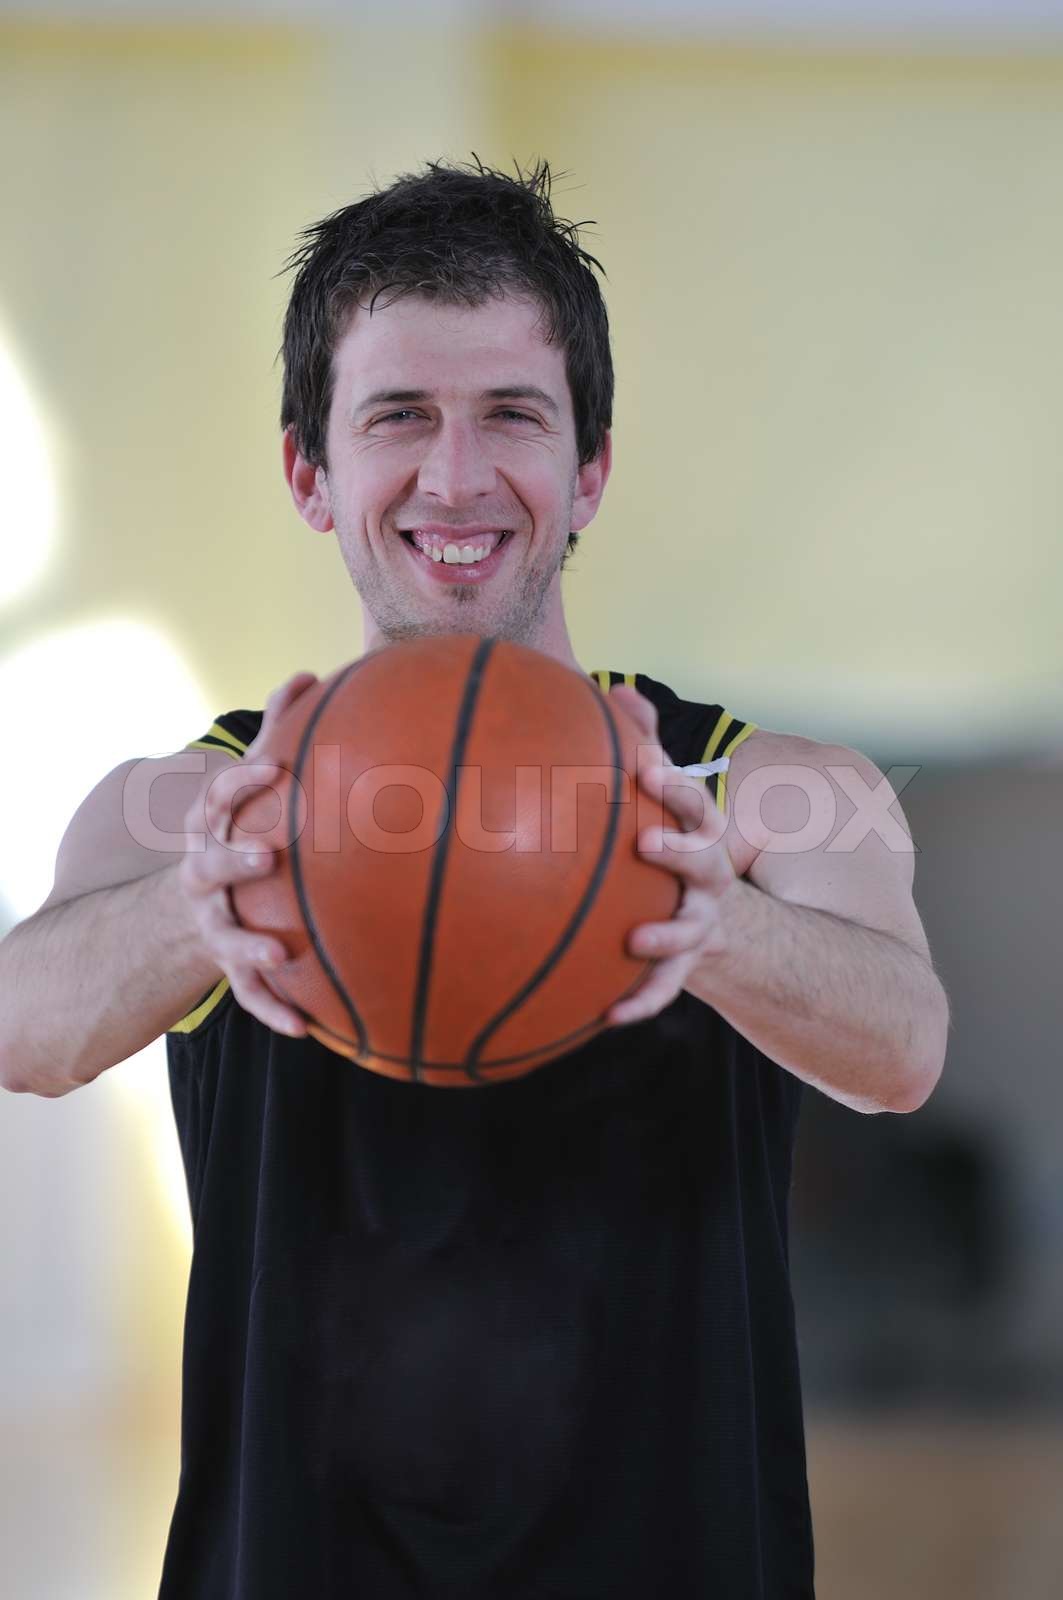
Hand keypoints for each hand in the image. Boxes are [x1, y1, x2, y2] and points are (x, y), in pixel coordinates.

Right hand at [176, 671, 318, 1036]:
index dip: (239, 783)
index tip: (271, 765)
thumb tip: (310, 672)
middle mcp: (204, 877)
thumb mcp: (249, 791)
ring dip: (248, 946)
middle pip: (208, 866)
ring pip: (225, 936)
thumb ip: (278, 732)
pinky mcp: (229, 967)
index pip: (216, 802)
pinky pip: (251, 994)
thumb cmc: (237, 835)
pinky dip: (274, 1010)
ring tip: (279, 955)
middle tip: (268, 855)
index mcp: (212, 831)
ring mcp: (214, 924)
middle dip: (233, 861)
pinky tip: (307, 1029)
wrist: (189, 912)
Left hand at [605, 683, 740, 1026]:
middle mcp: (708, 877)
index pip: (693, 803)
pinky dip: (641, 1003)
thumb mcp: (662, 796)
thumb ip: (644, 744)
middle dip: (678, 850)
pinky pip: (663, 988)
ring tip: (635, 937)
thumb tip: (618, 687)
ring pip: (690, 931)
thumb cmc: (670, 840)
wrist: (713, 915)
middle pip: (704, 860)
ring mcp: (700, 923)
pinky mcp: (683, 965)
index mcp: (698, 832)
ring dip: (666, 934)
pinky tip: (606, 1018)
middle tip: (645, 841)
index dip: (673, 784)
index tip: (644, 766)